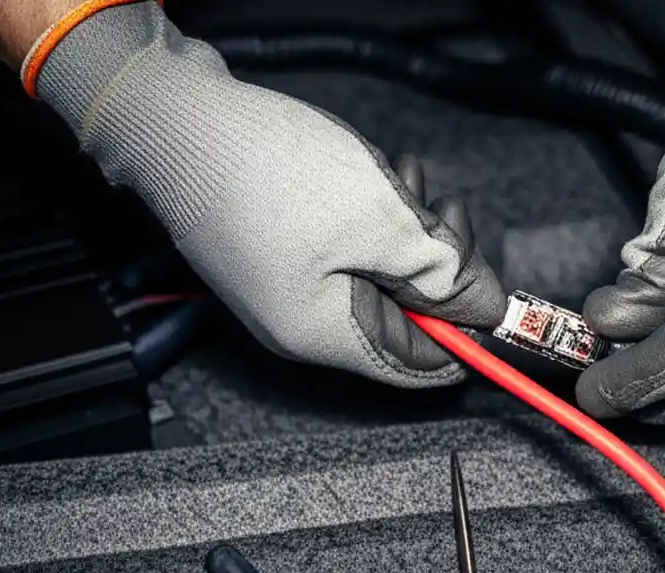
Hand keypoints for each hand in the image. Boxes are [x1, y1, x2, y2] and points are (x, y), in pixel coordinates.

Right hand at [34, 3, 504, 386]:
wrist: (173, 117)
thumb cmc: (266, 170)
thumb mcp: (381, 222)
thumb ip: (442, 272)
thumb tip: (486, 307)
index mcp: (324, 335)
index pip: (421, 363)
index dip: (466, 329)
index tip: (490, 284)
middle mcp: (300, 322)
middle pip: (403, 313)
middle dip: (435, 262)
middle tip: (444, 213)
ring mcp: (284, 283)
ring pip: (379, 271)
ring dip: (406, 228)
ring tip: (403, 179)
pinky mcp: (275, 246)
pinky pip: (346, 246)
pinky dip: (373, 214)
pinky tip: (374, 175)